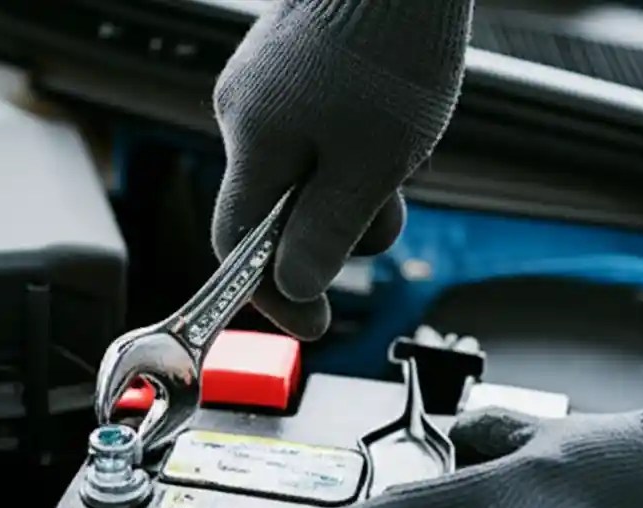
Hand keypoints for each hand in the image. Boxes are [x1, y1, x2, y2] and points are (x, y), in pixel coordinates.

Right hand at [211, 0, 472, 339]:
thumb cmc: (392, 53)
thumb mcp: (371, 165)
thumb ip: (327, 231)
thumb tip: (294, 288)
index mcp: (252, 140)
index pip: (236, 244)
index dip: (273, 294)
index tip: (317, 320)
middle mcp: (245, 110)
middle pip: (279, 207)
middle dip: (338, 222)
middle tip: (389, 203)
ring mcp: (267, 82)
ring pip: (308, 168)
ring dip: (359, 180)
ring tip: (405, 147)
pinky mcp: (296, 63)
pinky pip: (320, 129)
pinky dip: (359, 143)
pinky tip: (396, 119)